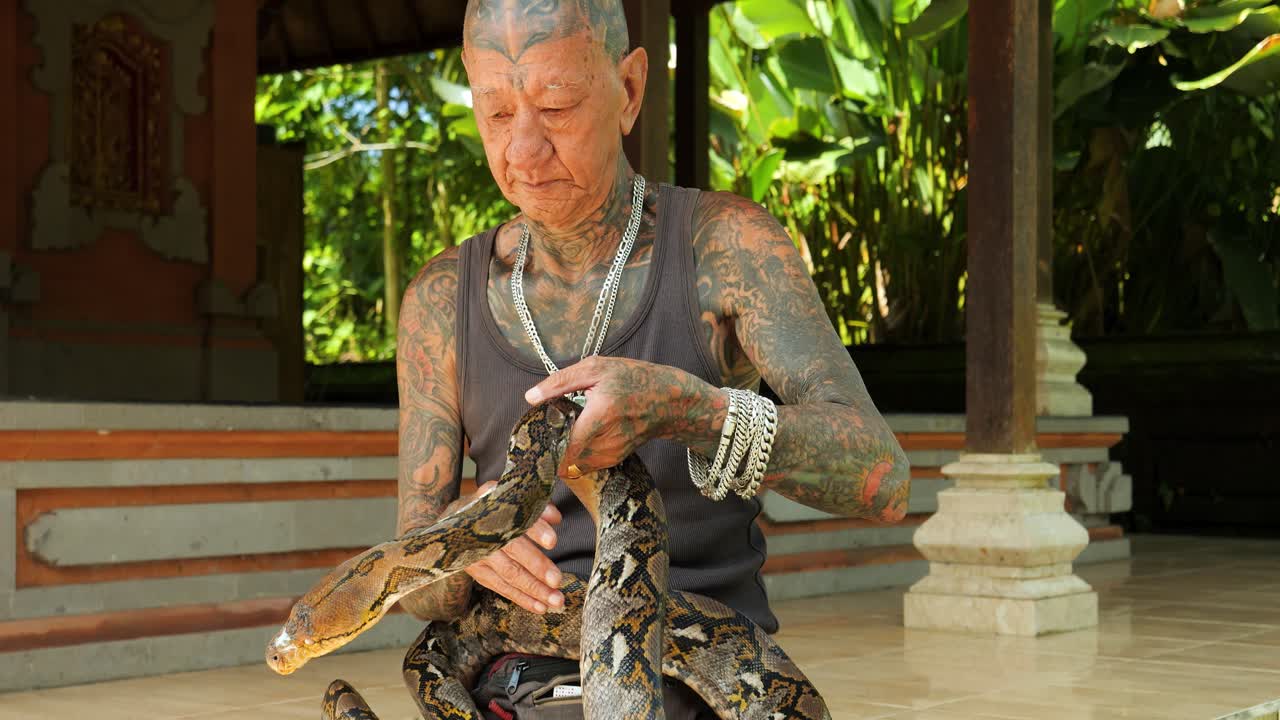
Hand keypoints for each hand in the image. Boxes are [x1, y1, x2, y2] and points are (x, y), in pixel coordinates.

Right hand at [454, 480, 564, 613]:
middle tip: (557, 580)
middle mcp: (482, 532)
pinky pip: (501, 587)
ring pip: (508, 574)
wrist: (454, 521)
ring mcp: (477, 554)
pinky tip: (540, 606)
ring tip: (555, 600)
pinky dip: (521, 598)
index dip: (535, 529)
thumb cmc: (493, 508)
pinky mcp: (477, 571)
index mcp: (492, 508)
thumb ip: (535, 508)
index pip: (516, 518)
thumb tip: (556, 518)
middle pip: (513, 551)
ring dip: (533, 589)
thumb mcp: (509, 500)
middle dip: (537, 567)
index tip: (552, 542)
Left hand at [524, 356, 724, 476]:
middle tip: (546, 428)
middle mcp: (606, 441)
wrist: (667, 402)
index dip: (542, 444)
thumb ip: (560, 383)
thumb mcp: (596, 368)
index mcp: (600, 415)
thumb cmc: (632, 380)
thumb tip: (530, 397)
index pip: (562, 444)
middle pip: (562, 456)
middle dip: (549, 445)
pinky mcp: (612, 460)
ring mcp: (611, 454)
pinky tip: (578, 434)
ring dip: (561, 450)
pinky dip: (574, 452)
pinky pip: (582, 463)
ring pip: (571, 463)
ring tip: (563, 429)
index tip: (534, 434)